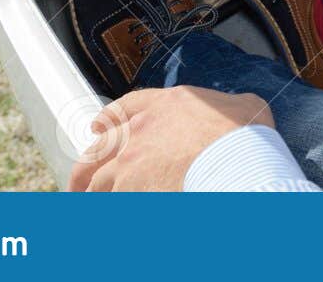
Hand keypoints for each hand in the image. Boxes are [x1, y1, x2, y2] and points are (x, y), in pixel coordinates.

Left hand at [68, 86, 272, 191]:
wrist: (236, 161)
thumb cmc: (244, 136)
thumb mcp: (241, 107)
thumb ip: (227, 108)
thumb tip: (239, 112)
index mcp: (166, 105)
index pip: (126, 107)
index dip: (108, 118)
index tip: (98, 128)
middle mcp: (141, 129)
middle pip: (99, 146)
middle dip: (86, 166)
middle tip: (79, 182)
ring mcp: (131, 161)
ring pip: (97, 180)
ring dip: (91, 194)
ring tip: (86, 206)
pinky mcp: (129, 190)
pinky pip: (110, 203)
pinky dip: (109, 211)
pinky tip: (108, 217)